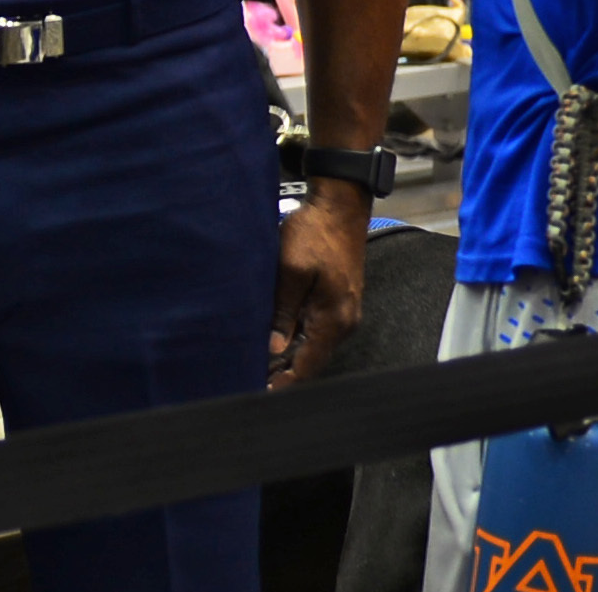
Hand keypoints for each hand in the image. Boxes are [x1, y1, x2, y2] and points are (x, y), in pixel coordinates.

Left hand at [270, 180, 371, 386]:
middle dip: (285, 371)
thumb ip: (282, 311)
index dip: (286, 382)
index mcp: (334, 318)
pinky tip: (277, 336)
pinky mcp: (338, 300)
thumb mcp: (290, 271)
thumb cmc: (315, 233)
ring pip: (314, 344)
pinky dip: (298, 337)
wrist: (339, 206)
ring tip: (259, 362)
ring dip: (290, 354)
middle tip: (253, 378)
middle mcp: (344, 321)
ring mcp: (343, 311)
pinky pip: (317, 328)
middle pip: (313, 359)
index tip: (262, 391)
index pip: (309, 365)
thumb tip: (274, 348)